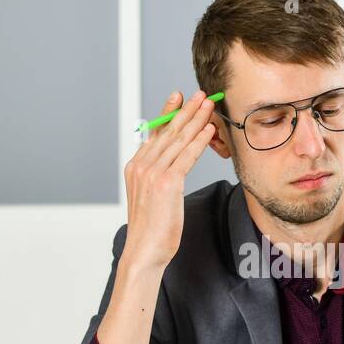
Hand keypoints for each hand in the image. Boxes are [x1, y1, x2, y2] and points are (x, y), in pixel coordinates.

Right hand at [122, 90, 216, 270]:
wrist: (145, 249)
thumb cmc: (152, 228)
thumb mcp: (151, 196)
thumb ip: (158, 176)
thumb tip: (173, 166)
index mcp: (136, 166)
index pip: (154, 132)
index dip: (168, 113)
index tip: (179, 97)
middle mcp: (141, 165)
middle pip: (167, 131)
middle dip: (186, 110)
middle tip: (199, 94)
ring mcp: (152, 173)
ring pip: (178, 140)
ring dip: (195, 120)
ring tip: (208, 106)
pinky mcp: (167, 183)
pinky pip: (186, 156)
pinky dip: (199, 141)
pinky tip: (208, 130)